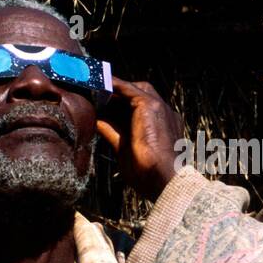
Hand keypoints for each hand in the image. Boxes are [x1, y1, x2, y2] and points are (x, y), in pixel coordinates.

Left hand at [95, 78, 184, 200]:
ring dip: (116, 88)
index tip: (105, 105)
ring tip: (97, 88)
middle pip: (140, 95)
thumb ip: (113, 132)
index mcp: (164, 126)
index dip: (123, 106)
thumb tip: (98, 120)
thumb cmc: (147, 173)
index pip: (142, 110)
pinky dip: (114, 85)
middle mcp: (165, 115)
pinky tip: (102, 84)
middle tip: (99, 96)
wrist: (161, 178)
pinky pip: (128, 89)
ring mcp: (160, 108)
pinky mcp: (150, 105)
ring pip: (136, 89)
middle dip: (121, 95)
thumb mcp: (125, 149)